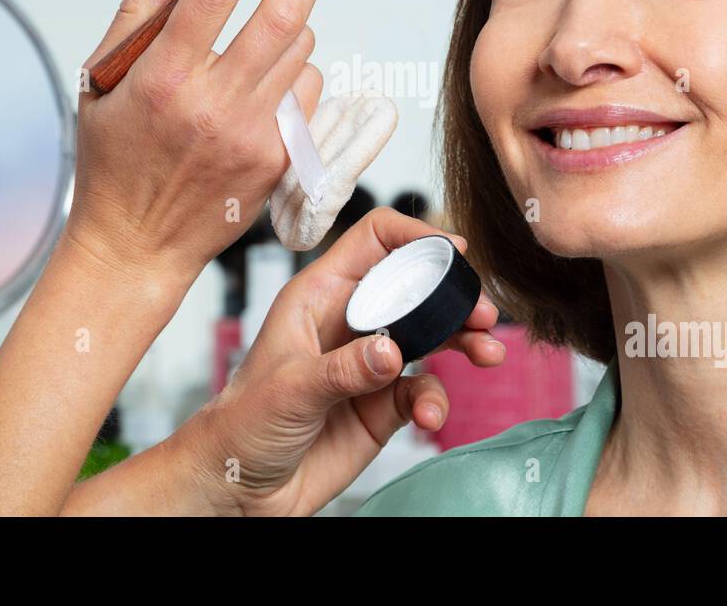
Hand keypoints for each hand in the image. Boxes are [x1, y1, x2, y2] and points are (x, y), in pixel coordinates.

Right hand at [64, 0, 324, 313]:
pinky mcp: (280, 157)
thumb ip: (138, 15)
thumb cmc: (114, 162)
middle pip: (282, 16)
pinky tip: (262, 89)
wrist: (137, 245)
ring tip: (258, 40)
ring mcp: (254, 134)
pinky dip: (294, 76)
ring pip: (302, 49)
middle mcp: (215, 106)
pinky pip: (308, 91)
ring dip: (289, 28)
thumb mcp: (100, 83)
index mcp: (164, 81)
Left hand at [178, 206, 505, 515]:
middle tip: (481, 312)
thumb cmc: (243, 423)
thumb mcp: (289, 389)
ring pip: (431, 335)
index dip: (413, 237)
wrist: (240, 488)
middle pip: (415, 287)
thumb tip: (392, 351)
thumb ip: (344, 368)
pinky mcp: (384, 403)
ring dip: (462, 341)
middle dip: (452, 295)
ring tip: (486, 354)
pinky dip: (435, 400)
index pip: (373, 241)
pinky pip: (423, 390)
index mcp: (320, 295)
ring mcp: (372, 362)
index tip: (452, 250)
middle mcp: (351, 321)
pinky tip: (428, 417)